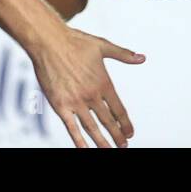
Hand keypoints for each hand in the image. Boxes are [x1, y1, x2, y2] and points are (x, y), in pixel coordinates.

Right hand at [30, 26, 143, 147]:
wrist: (49, 41)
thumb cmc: (75, 41)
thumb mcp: (103, 46)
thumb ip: (124, 55)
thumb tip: (142, 58)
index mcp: (103, 82)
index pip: (118, 109)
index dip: (125, 123)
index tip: (130, 132)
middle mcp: (91, 94)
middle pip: (108, 121)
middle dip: (118, 135)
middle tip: (124, 145)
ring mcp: (76, 101)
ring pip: (92, 128)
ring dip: (102, 142)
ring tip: (110, 150)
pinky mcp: (60, 105)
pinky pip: (71, 128)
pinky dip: (79, 141)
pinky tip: (85, 150)